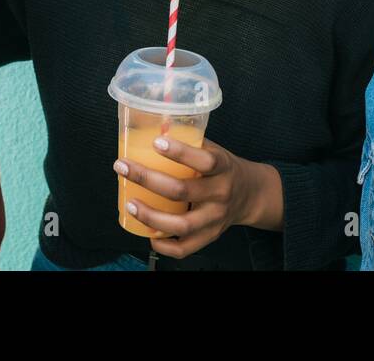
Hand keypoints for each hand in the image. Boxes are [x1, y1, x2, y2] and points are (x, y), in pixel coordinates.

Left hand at [114, 136, 278, 258]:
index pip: (204, 161)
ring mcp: (215, 219)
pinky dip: (163, 245)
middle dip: (147, 179)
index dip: (179, 152)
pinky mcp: (210, 237)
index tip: (156, 142)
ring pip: (181, 225)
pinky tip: (148, 234)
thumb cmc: (224, 168)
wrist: (251, 195)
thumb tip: (156, 125)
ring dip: (151, 216)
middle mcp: (220, 194)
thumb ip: (189, 141)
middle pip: (182, 191)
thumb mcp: (214, 149)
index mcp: (223, 168)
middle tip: (123, 168)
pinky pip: (185, 248)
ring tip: (130, 204)